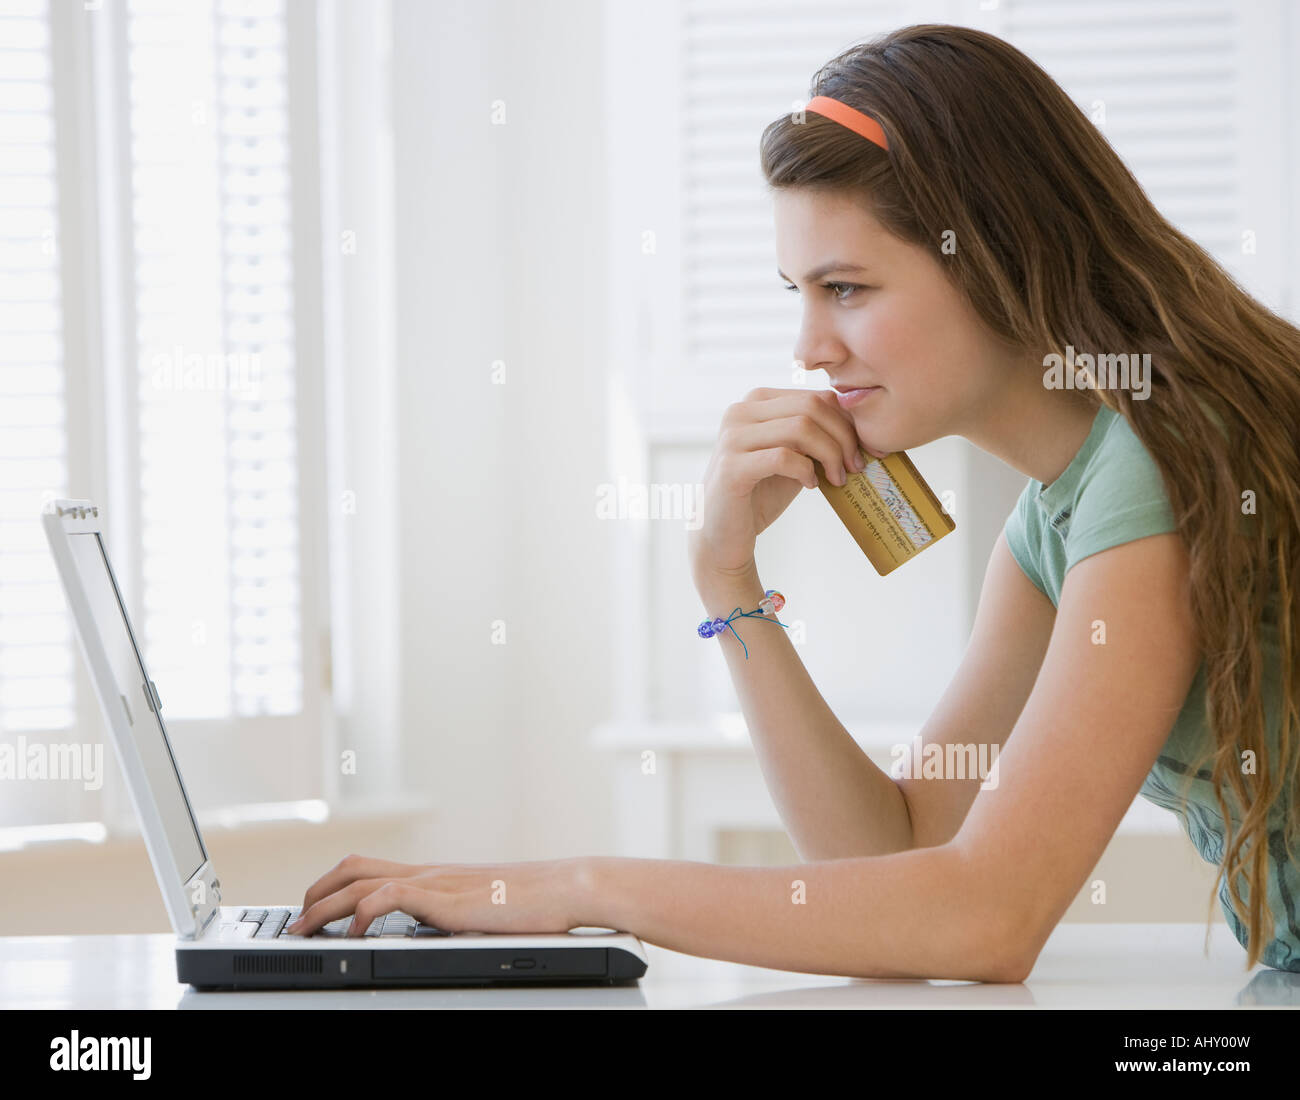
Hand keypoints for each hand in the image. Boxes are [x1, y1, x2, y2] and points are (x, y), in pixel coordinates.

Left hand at [285, 854, 594, 935]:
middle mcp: (428, 872)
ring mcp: (433, 880)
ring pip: (357, 880)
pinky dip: (362, 912)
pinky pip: (387, 896)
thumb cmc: (535, 904)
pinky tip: (355, 933)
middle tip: (296, 921)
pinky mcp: (443, 895)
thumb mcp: (485, 912)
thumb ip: (457, 918)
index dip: (335, 887)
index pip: (372, 868)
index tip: (314, 910)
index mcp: (435, 876)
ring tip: (303, 929)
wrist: (565, 889)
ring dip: (322, 905)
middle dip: (315, 893)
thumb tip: (440, 937)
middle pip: (352, 867)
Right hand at [688, 387, 884, 578]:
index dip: (848, 422)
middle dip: (843, 438)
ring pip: (801, 428)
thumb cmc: (761, 493)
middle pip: (811, 407)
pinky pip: (783, 457)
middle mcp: (740, 412)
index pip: (816, 396)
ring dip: (830, 455)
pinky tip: (811, 485)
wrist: (723, 534)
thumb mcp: (795, 456)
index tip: (866, 451)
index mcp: (756, 401)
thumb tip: (863, 427)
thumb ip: (816, 436)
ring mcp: (732, 438)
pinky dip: (806, 470)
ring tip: (837, 478)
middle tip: (855, 467)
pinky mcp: (731, 467)